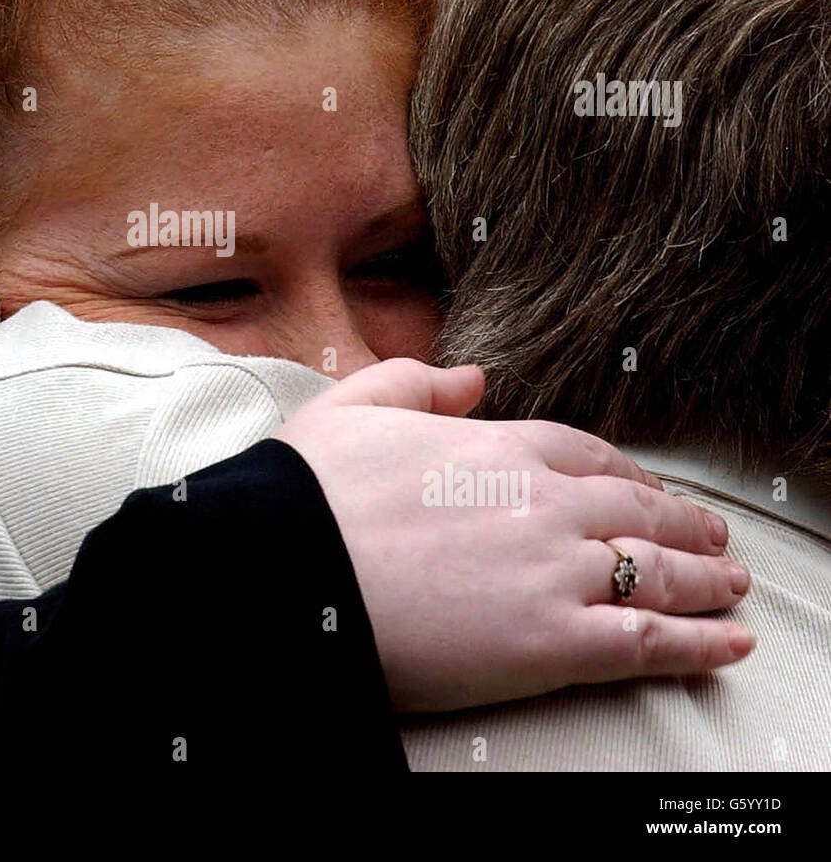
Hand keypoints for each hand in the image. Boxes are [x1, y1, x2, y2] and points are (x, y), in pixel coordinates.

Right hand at [275, 359, 753, 711]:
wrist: (287, 567)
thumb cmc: (308, 490)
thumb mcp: (352, 405)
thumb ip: (417, 381)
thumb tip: (473, 375)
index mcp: (496, 446)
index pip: (588, 454)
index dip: (628, 473)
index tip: (648, 488)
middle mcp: (542, 502)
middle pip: (637, 509)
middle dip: (683, 523)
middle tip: (713, 536)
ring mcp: (554, 570)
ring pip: (658, 570)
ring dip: (706, 578)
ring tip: (733, 585)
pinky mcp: (552, 642)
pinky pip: (649, 642)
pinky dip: (699, 644)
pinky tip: (728, 644)